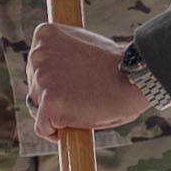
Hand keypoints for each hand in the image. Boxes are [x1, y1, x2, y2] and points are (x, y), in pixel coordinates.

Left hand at [28, 23, 150, 136]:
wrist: (135, 77)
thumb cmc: (116, 65)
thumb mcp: (81, 46)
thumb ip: (62, 56)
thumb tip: (52, 76)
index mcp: (45, 36)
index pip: (37, 67)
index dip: (55, 81)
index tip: (72, 86)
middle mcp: (38, 55)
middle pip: (35, 88)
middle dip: (55, 97)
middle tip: (82, 99)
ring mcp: (42, 80)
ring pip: (38, 108)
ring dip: (57, 114)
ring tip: (83, 109)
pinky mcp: (49, 104)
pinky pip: (43, 128)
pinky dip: (56, 133)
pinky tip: (74, 128)